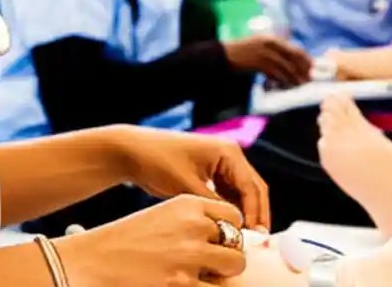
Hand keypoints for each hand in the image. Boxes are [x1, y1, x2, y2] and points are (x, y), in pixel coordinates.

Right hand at [58, 194, 246, 286]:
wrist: (88, 263)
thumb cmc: (121, 243)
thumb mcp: (160, 219)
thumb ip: (192, 224)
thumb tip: (221, 241)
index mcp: (187, 205)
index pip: (232, 215)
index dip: (230, 233)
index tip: (221, 244)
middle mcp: (193, 226)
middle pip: (237, 244)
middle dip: (228, 259)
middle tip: (212, 268)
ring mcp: (189, 257)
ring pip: (234, 268)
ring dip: (221, 278)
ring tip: (203, 280)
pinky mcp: (181, 284)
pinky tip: (186, 285)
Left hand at [113, 127, 269, 229]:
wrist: (133, 151)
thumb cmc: (158, 162)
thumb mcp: (187, 187)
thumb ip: (214, 205)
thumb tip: (233, 226)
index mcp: (228, 152)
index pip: (251, 187)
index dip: (256, 213)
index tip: (255, 237)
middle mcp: (230, 154)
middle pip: (253, 188)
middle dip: (256, 214)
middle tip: (257, 241)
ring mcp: (222, 162)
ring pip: (242, 191)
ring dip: (245, 212)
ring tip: (244, 237)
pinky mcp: (212, 170)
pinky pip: (229, 191)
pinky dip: (231, 207)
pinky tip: (229, 225)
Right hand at [225, 35, 312, 86]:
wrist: (225, 55)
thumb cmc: (243, 50)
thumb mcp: (260, 44)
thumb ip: (275, 49)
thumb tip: (291, 60)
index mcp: (273, 38)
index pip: (295, 49)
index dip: (306, 59)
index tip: (312, 67)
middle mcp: (271, 44)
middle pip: (293, 58)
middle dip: (303, 69)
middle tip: (309, 78)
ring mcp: (265, 54)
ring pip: (286, 68)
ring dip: (295, 77)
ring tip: (301, 84)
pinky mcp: (259, 64)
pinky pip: (275, 74)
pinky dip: (282, 80)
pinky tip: (286, 84)